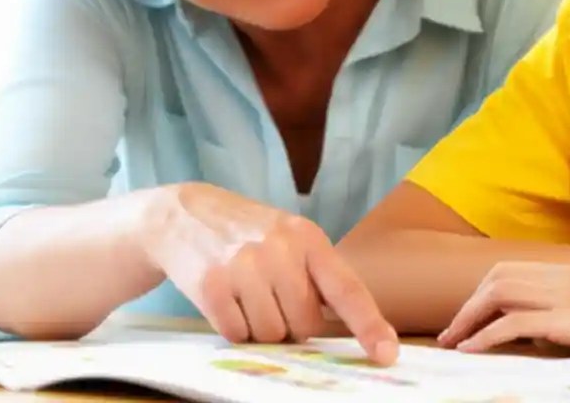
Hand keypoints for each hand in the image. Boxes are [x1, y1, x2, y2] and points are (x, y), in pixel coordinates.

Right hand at [142, 183, 397, 363]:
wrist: (183, 215)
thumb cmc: (246, 233)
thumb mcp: (287, 237)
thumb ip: (316, 274)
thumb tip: (344, 328)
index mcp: (308, 237)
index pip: (347, 289)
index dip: (369, 325)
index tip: (387, 354)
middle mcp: (279, 249)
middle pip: (304, 325)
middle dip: (291, 321)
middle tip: (270, 294)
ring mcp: (244, 266)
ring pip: (271, 335)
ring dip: (260, 326)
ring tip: (245, 293)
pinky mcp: (212, 286)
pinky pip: (237, 334)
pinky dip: (233, 327)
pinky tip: (226, 298)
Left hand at [439, 262, 569, 361]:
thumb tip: (548, 334)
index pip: (512, 271)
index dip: (483, 291)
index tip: (468, 316)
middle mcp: (562, 277)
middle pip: (496, 279)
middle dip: (468, 305)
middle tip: (450, 332)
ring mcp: (564, 296)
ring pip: (497, 296)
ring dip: (468, 319)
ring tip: (451, 342)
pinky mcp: (569, 320)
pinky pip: (513, 324)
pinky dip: (486, 336)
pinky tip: (472, 350)